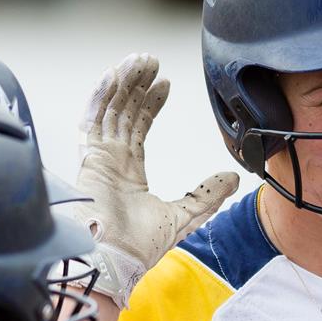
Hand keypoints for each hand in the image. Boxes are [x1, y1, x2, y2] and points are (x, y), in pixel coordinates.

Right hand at [71, 54, 238, 307]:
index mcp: (129, 173)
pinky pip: (93, 118)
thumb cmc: (140, 247)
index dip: (151, 104)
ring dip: (123, 83)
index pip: (139, 128)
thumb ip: (207, 195)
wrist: (114, 260)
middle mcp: (111, 161)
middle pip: (123, 112)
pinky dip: (102, 96)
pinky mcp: (88, 157)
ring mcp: (98, 157)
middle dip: (137, 85)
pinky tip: (114, 76)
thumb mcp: (185, 216)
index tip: (164, 83)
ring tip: (140, 60)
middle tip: (151, 62)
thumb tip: (233, 178)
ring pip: (109, 110)